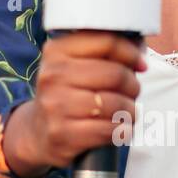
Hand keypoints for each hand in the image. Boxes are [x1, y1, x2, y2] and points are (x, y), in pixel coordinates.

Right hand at [2, 30, 146, 177]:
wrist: (36, 134)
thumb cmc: (67, 95)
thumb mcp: (73, 66)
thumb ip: (103, 53)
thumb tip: (139, 46)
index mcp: (57, 51)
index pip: (107, 43)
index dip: (132, 53)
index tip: (141, 65)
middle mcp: (53, 75)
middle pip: (115, 74)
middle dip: (133, 86)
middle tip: (132, 94)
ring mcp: (56, 106)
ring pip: (115, 104)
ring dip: (130, 111)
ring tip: (126, 114)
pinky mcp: (62, 134)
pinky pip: (109, 130)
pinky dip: (122, 132)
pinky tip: (119, 130)